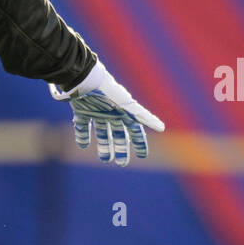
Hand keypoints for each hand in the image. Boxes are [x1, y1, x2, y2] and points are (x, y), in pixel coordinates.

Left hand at [50, 60, 164, 164]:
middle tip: (122, 164)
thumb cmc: (109, 93)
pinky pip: (82, 126)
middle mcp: (111, 114)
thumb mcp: (128, 106)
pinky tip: (83, 146)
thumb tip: (162, 128)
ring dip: (103, 146)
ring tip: (105, 160)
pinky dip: (82, 136)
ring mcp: (96, 113)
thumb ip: (144, 117)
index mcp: (123, 113)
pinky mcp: (81, 111)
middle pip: (118, 135)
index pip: (134, 131)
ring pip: (101, 132)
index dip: (139, 143)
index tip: (142, 156)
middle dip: (120, 149)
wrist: (86, 81)